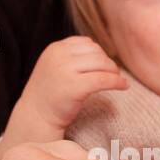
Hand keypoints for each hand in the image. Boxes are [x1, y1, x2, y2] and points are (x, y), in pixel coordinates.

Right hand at [9, 36, 129, 144]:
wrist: (36, 116)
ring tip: (117, 80)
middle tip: (114, 75)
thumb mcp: (55, 66)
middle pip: (96, 52)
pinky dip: (117, 82)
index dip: (99, 54)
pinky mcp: (74, 87)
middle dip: (108, 63)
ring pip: (101, 64)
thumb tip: (101, 52)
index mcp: (55, 49)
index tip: (103, 66)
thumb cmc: (50, 93)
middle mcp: (59, 56)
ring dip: (114, 71)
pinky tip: (123, 86)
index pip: (86, 43)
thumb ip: (72, 56)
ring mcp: (65, 71)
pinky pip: (103, 79)